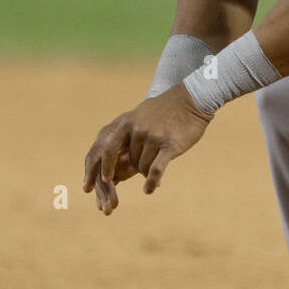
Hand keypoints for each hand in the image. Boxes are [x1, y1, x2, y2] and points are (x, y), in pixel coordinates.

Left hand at [83, 84, 211, 213]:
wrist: (192, 100)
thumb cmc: (165, 112)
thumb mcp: (139, 117)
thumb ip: (124, 135)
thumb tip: (114, 160)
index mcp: (125, 123)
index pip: (105, 150)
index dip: (99, 168)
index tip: (96, 184)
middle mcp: (136, 130)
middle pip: (127, 163)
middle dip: (131, 172)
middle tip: (126, 187)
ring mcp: (153, 137)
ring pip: (142, 167)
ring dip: (146, 172)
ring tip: (154, 169)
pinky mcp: (169, 145)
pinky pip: (155, 170)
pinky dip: (151, 183)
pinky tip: (149, 189)